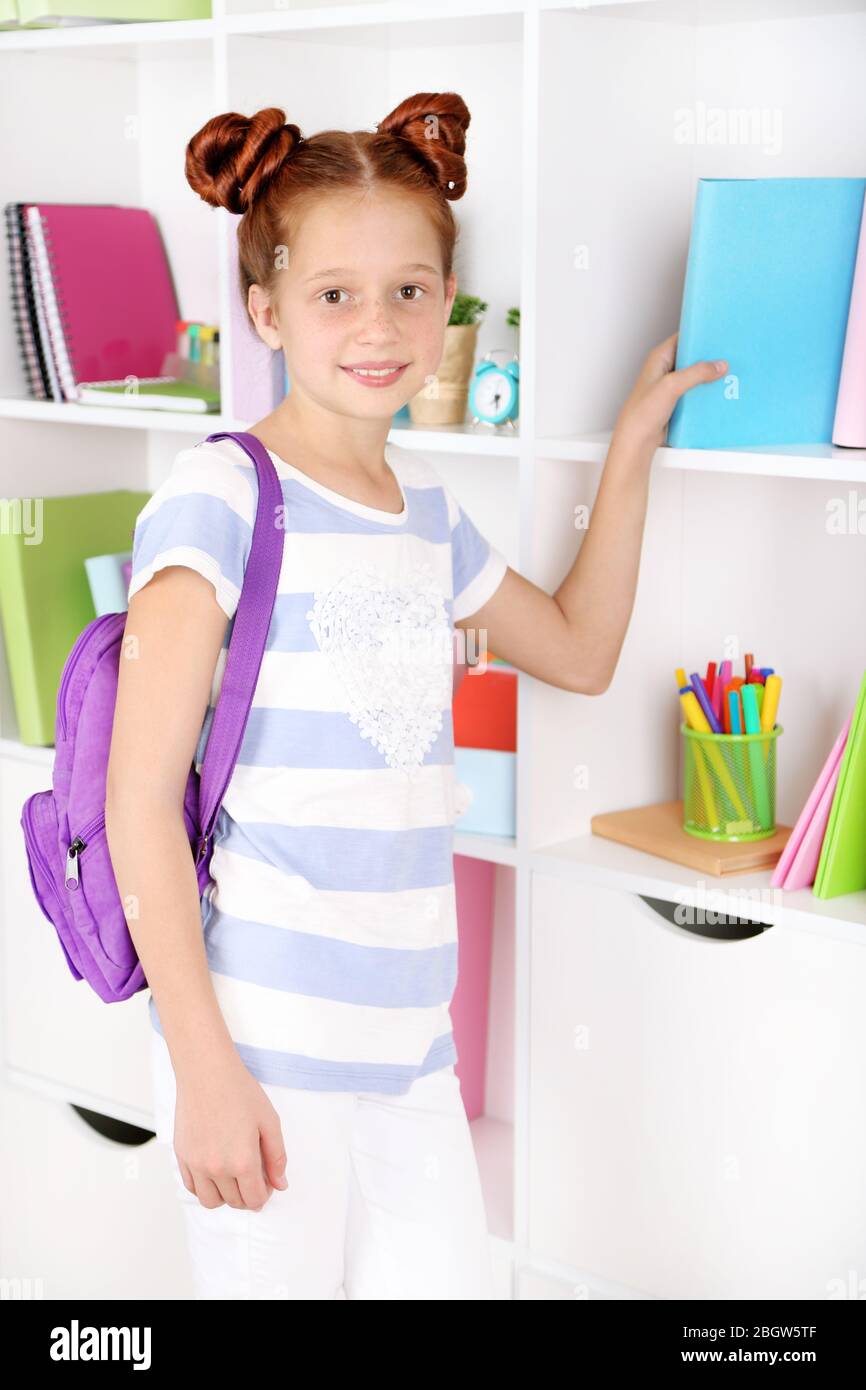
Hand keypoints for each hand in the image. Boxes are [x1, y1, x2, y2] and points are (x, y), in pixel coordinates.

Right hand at [173, 1057, 288, 1210]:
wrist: (207, 1072)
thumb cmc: (238, 1091)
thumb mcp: (269, 1121)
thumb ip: (277, 1157)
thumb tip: (280, 1184)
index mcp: (242, 1161)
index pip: (254, 1199)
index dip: (264, 1196)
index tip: (266, 1185)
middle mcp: (217, 1168)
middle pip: (234, 1202)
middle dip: (248, 1196)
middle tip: (253, 1178)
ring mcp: (196, 1164)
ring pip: (210, 1201)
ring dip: (225, 1197)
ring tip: (234, 1179)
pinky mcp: (182, 1156)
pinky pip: (192, 1187)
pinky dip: (204, 1187)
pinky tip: (215, 1172)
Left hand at [613, 331, 727, 451]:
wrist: (638, 441)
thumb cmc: (643, 412)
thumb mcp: (671, 386)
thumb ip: (696, 373)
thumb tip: (719, 365)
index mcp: (660, 357)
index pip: (684, 337)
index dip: (701, 334)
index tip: (720, 333)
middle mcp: (666, 369)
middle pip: (693, 356)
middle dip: (710, 356)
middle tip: (731, 354)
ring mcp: (672, 385)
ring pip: (696, 375)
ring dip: (710, 375)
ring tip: (731, 372)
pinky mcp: (677, 400)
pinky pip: (696, 391)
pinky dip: (707, 391)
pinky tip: (720, 392)